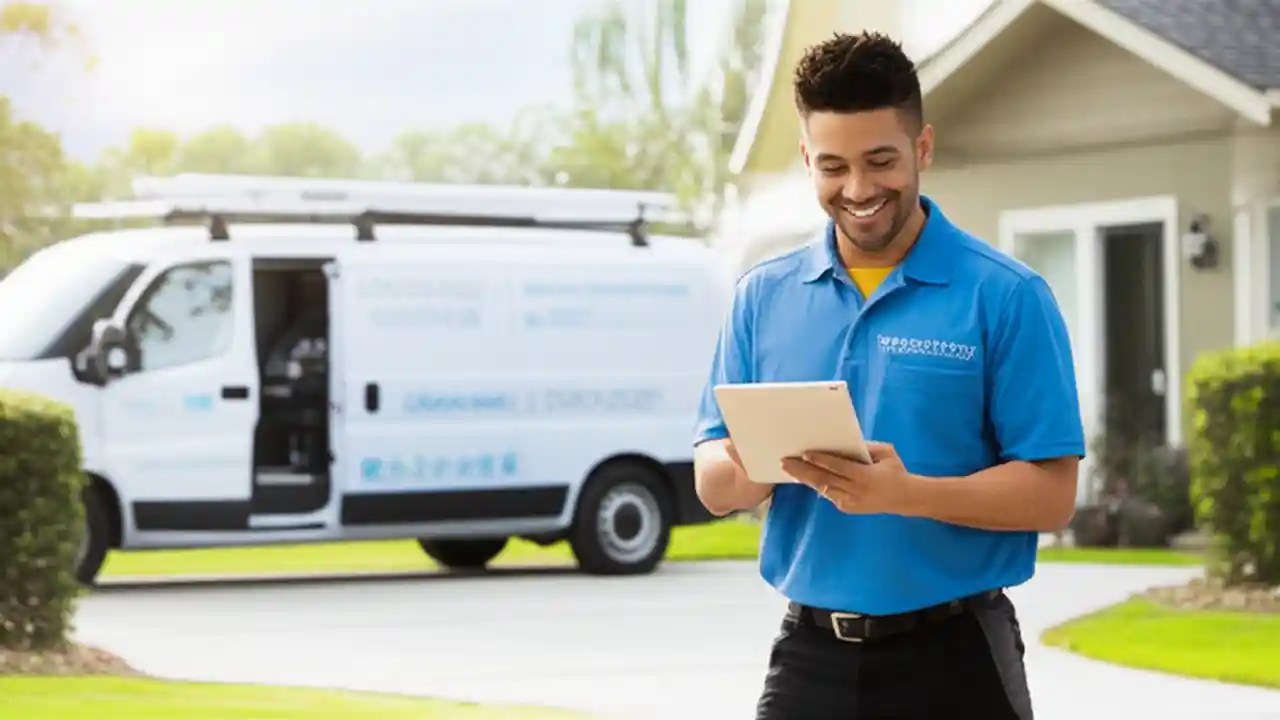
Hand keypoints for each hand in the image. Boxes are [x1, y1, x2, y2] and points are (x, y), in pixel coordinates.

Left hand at [780, 442, 918, 515]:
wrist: (905, 498)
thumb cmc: (895, 470)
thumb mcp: (885, 454)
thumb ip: (866, 447)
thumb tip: (844, 441)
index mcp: (865, 476)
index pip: (838, 467)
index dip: (820, 460)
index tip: (804, 454)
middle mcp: (855, 491)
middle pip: (824, 480)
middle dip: (802, 470)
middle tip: (785, 461)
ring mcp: (850, 502)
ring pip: (823, 488)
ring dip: (805, 478)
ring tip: (789, 468)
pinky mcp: (847, 508)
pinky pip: (828, 494)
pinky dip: (816, 484)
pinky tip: (804, 477)